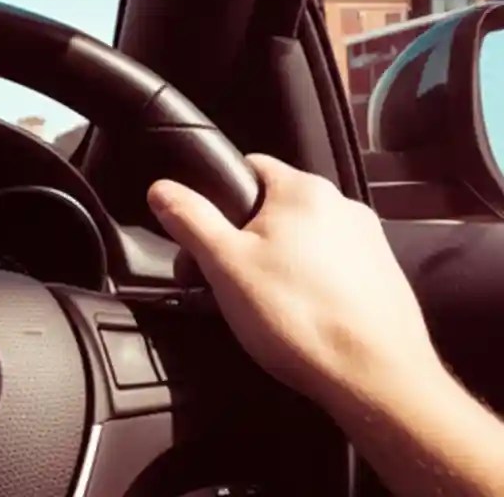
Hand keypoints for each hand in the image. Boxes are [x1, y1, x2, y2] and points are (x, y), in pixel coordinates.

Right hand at [146, 154, 438, 408]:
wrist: (376, 378)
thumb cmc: (297, 315)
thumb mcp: (225, 266)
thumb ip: (191, 220)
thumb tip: (161, 188)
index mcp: (303, 189)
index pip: (249, 167)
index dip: (218, 198)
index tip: (205, 236)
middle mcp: (343, 204)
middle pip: (276, 208)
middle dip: (246, 238)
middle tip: (226, 280)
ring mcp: (370, 240)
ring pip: (305, 239)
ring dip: (280, 261)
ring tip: (263, 305)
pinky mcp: (384, 276)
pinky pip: (333, 267)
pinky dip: (311, 283)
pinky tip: (301, 317)